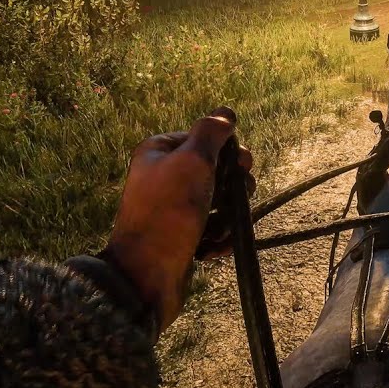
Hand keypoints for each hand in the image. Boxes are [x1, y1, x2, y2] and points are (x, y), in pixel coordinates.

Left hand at [104, 107, 253, 330]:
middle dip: (235, 188)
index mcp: (159, 152)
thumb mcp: (192, 161)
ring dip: (230, 216)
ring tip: (221, 231)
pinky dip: (221, 237)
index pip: (205, 139)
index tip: (242, 166)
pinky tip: (214, 248)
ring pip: (221, 201)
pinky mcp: (184, 235)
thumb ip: (211, 133)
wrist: (146, 275)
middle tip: (236, 200)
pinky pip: (215, 227)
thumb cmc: (168, 211)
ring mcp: (174, 208)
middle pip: (218, 170)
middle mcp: (165, 176)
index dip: (228, 152)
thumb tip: (226, 112)